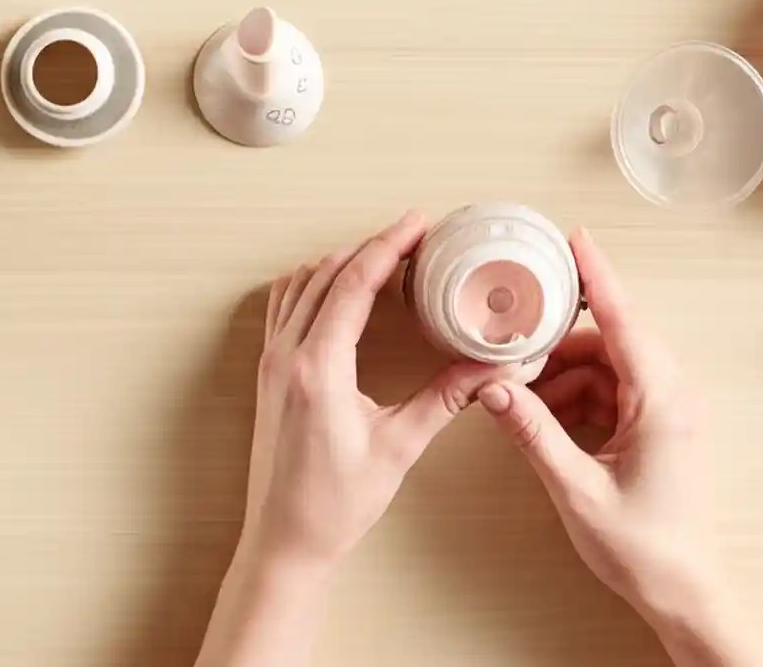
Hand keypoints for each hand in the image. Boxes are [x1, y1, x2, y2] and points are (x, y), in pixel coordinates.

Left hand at [197, 211, 511, 666]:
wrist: (282, 542)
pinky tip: (341, 288)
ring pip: (300, 283)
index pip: (354, 282)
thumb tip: (493, 365)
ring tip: (386, 255)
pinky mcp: (269, 374)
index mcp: (319, 368)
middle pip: (327, 272)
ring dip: (342, 260)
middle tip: (415, 235)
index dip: (390, 243)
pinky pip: (285, 306)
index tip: (419, 221)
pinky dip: (314, 282)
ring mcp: (271, 363)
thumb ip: (446, 397)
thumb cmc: (333, 505)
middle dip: (372, 244)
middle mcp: (287, 356)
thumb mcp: (399, 448)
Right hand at [478, 229, 759, 666]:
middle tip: (513, 349)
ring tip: (522, 401)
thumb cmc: (644, 548)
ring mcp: (668, 411)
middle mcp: (673, 395)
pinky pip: (612, 392)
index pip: (624, 320)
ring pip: (607, 367)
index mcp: (663, 401)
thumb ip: (533, 432)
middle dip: (557, 346)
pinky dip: (577, 400)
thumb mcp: (577, 488)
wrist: (683, 592)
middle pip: (608, 342)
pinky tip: (546, 420)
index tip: (575, 238)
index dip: (597, 276)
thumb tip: (494, 388)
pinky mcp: (658, 427)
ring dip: (564, 379)